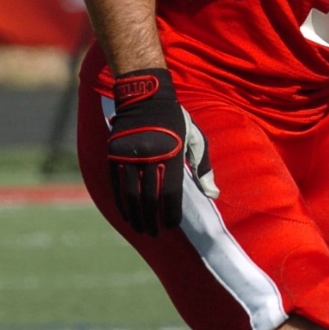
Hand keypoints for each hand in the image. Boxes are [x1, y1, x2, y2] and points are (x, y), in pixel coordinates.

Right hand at [108, 68, 219, 236]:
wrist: (146, 96)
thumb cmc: (175, 120)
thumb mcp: (195, 138)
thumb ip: (204, 166)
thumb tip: (214, 194)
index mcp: (172, 153)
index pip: (171, 192)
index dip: (171, 212)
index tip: (172, 225)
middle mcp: (150, 156)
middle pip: (150, 197)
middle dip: (152, 218)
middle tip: (155, 233)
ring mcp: (130, 155)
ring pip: (131, 194)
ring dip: (136, 215)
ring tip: (141, 228)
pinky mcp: (115, 154)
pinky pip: (117, 184)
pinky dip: (121, 202)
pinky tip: (127, 213)